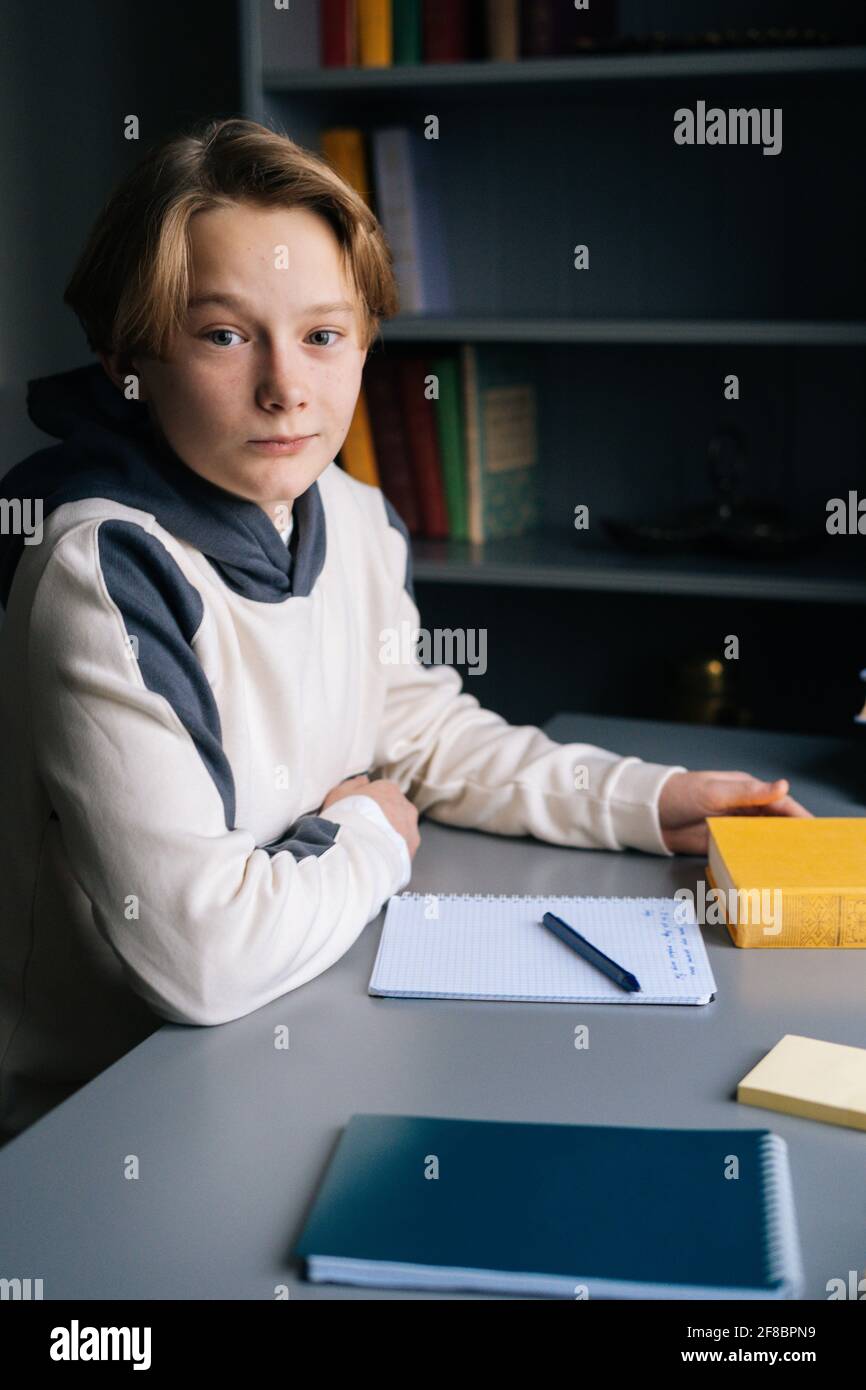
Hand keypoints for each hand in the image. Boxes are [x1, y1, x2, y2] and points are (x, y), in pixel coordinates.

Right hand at [320, 773, 420, 859]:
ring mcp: (411, 827)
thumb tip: (362, 781)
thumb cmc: (345, 820)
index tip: (358, 814)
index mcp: (388, 788)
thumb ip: (352, 784)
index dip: (368, 805)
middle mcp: (404, 805)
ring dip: (389, 836)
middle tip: (364, 832)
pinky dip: (392, 851)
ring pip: (400, 829)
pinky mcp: (412, 848)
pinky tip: (378, 856)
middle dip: (381, 820)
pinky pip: (403, 847)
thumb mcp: (338, 795)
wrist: (357, 850)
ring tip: (370, 847)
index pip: (381, 792)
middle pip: (393, 810)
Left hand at [658, 770, 811, 854]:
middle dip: (795, 835)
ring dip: (779, 850)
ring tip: (799, 866)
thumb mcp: (714, 791)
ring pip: (764, 839)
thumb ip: (748, 793)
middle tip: (814, 853)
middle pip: (776, 823)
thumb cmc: (679, 794)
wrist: (648, 814)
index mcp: (745, 791)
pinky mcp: (722, 844)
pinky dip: (759, 860)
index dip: (800, 816)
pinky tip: (769, 870)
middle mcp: (743, 810)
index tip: (817, 830)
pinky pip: (746, 853)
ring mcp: (734, 828)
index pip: (780, 803)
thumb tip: (782, 786)